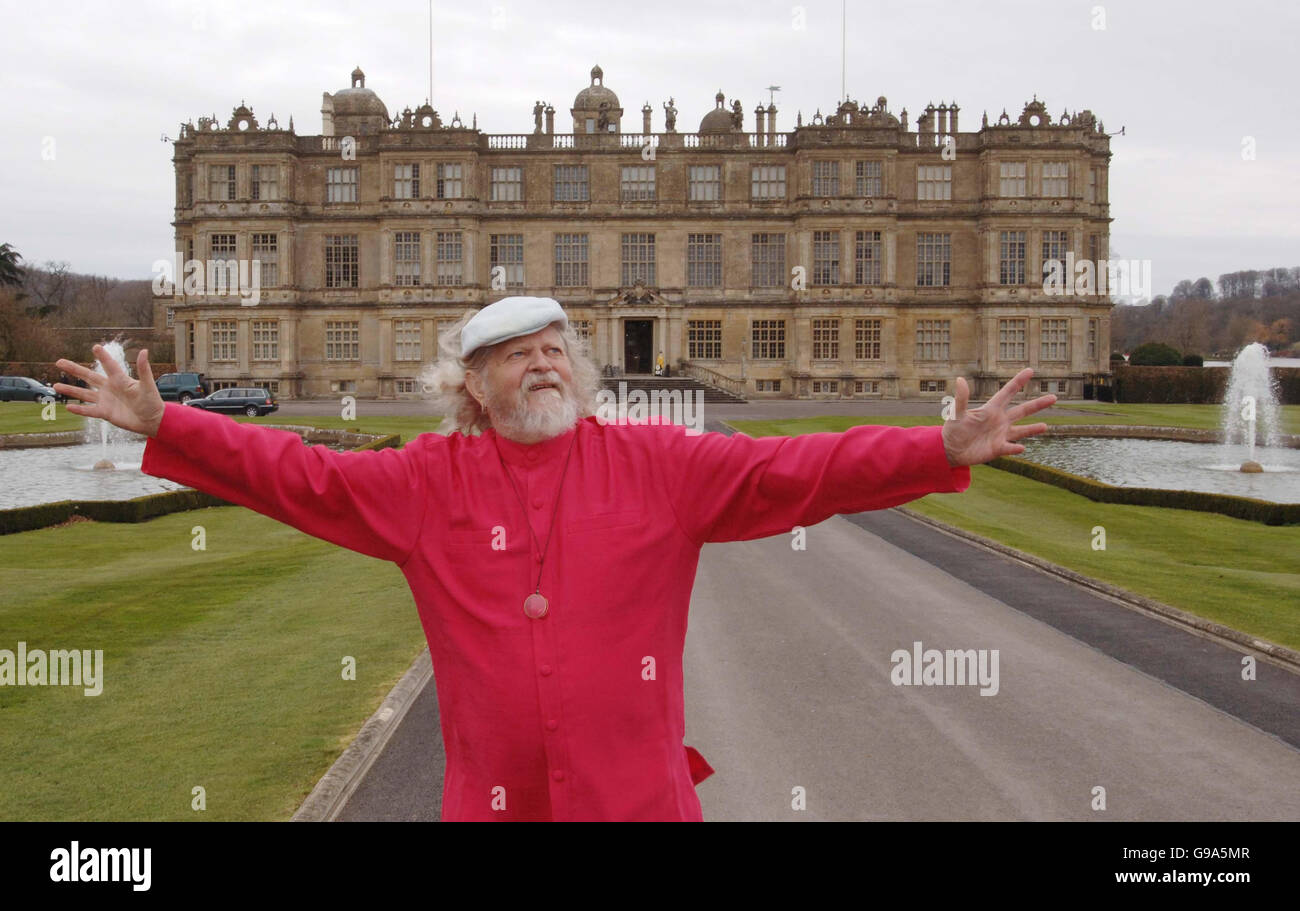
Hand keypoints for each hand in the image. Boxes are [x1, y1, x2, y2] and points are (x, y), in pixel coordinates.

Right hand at [52, 345, 166, 437]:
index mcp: (120, 380)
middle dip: (74, 369)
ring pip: (84, 394)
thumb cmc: (152, 402)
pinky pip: (89, 411)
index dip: (103, 357)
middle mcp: (110, 388)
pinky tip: (68, 406)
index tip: (96, 347)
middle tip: (59, 362)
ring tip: (55, 385)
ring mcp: (106, 400)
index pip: (109, 366)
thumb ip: (144, 369)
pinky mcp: (105, 413)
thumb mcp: (148, 385)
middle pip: (88, 377)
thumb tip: (144, 351)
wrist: (153, 421)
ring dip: (71, 389)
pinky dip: (79, 409)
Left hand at [941, 368, 1055, 466]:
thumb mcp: (956, 414)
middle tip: (1054, 397)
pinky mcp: (998, 449)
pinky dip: (1015, 448)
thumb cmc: (953, 430)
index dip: (1018, 382)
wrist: (951, 450)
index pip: (1007, 393)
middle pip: (1022, 410)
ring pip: (1021, 430)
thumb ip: (961, 399)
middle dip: (1038, 404)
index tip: (1030, 370)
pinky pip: (1010, 448)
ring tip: (1045, 426)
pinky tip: (1022, 448)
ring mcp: (1000, 435)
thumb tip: (960, 380)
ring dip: (1033, 428)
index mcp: (991, 409)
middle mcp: (999, 421)